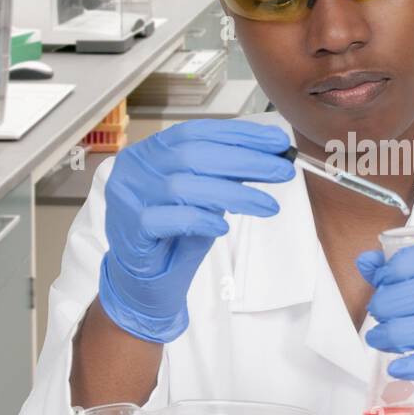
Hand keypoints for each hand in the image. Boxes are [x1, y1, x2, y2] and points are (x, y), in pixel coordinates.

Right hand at [99, 119, 294, 342]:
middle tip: (283, 171)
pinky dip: (201, 219)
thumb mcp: (203, 197)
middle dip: (245, 161)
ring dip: (234, 194)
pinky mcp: (132, 229)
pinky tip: (223, 227)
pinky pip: (170, 218)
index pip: (197, 132)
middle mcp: (136, 168)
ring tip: (268, 206)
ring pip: (184, 186)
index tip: (277, 142)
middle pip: (194, 154)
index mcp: (152, 151)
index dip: (239, 134)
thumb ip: (224, 175)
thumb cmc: (175, 234)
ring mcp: (130, 197)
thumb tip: (270, 156)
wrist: (145, 282)